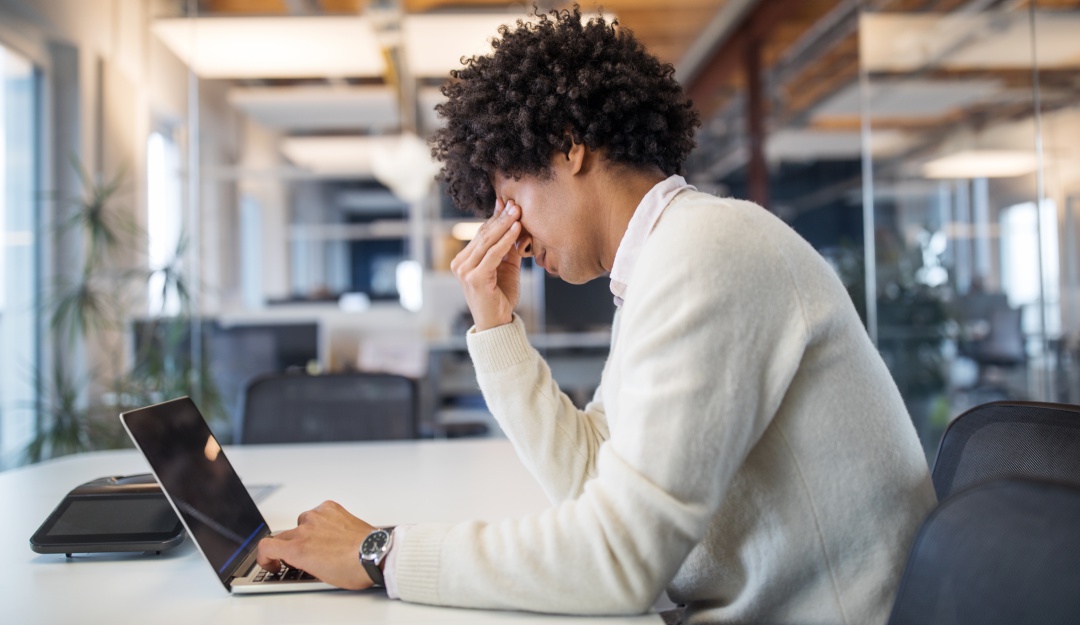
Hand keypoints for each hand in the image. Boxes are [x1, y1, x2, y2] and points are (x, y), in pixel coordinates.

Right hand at [256, 500, 376, 589]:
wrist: (374, 554)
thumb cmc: (352, 568)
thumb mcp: (318, 575)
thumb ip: (301, 562)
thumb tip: (298, 560)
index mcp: (298, 549)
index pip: (266, 546)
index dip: (265, 557)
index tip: (272, 562)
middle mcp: (305, 529)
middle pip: (283, 536)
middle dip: (287, 548)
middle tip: (299, 556)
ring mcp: (318, 516)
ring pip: (301, 522)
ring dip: (306, 532)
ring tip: (321, 543)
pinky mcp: (331, 508)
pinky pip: (318, 512)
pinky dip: (321, 521)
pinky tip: (331, 530)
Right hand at [450, 198, 523, 330]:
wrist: (497, 323)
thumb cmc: (501, 296)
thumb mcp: (506, 267)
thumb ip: (508, 248)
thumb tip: (516, 223)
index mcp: (464, 260)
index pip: (481, 234)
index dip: (495, 218)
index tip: (506, 202)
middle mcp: (460, 263)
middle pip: (483, 234)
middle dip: (500, 217)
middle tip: (514, 203)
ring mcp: (465, 270)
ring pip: (487, 241)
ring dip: (504, 224)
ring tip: (517, 211)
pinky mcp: (474, 277)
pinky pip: (493, 254)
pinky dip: (506, 240)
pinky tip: (516, 228)